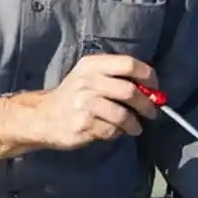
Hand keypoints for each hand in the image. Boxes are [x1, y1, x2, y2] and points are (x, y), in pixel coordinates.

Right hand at [31, 53, 158, 149]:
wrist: (43, 117)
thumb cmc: (74, 96)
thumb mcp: (90, 77)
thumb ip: (117, 78)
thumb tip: (152, 91)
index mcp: (93, 65)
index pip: (129, 64)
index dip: (148, 76)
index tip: (155, 88)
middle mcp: (88, 81)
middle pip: (130, 91)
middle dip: (146, 104)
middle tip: (152, 112)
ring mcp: (84, 103)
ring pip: (123, 114)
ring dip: (135, 123)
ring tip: (136, 127)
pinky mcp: (83, 124)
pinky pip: (112, 130)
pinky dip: (119, 133)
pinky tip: (116, 132)